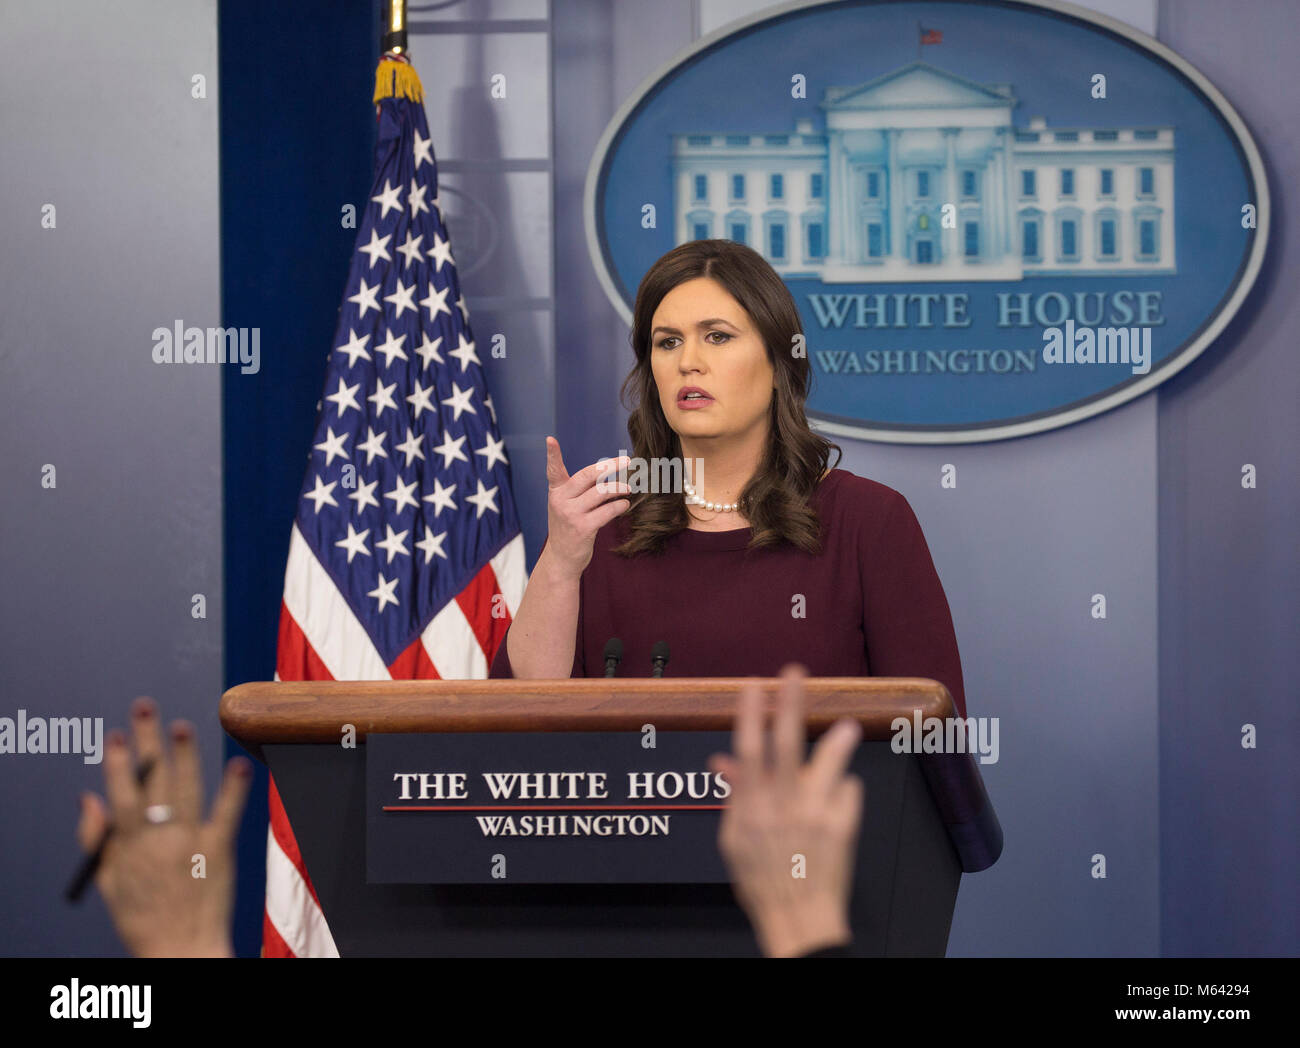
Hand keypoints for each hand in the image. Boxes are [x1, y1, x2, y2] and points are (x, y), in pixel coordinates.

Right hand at [75, 697, 251, 957]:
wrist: (181, 949)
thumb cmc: (142, 916)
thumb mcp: (106, 882)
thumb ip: (96, 839)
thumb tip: (89, 797)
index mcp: (128, 847)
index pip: (120, 795)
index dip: (118, 763)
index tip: (116, 734)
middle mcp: (159, 840)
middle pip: (152, 782)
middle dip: (148, 742)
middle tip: (146, 708)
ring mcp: (191, 843)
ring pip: (187, 790)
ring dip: (184, 756)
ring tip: (183, 725)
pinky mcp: (219, 850)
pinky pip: (227, 814)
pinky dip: (233, 789)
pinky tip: (238, 763)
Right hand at [541, 436, 630, 578]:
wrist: (561, 558)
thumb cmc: (568, 527)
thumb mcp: (568, 505)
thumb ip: (582, 489)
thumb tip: (608, 470)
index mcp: (556, 492)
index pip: (553, 470)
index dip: (552, 455)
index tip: (550, 440)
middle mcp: (561, 501)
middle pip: (588, 475)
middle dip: (610, 466)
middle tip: (627, 460)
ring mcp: (571, 514)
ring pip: (601, 492)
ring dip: (619, 488)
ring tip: (628, 488)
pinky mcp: (583, 528)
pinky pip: (607, 511)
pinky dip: (619, 505)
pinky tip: (624, 504)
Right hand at [709, 663, 864, 957]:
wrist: (798, 919)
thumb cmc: (761, 879)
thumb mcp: (734, 839)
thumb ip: (735, 796)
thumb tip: (724, 759)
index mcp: (752, 808)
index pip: (748, 751)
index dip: (750, 716)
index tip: (753, 686)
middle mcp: (783, 808)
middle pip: (785, 746)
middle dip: (790, 705)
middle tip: (794, 673)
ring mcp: (815, 817)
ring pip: (827, 766)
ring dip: (836, 743)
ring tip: (847, 727)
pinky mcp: (842, 828)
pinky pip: (847, 793)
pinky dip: (841, 787)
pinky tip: (836, 793)